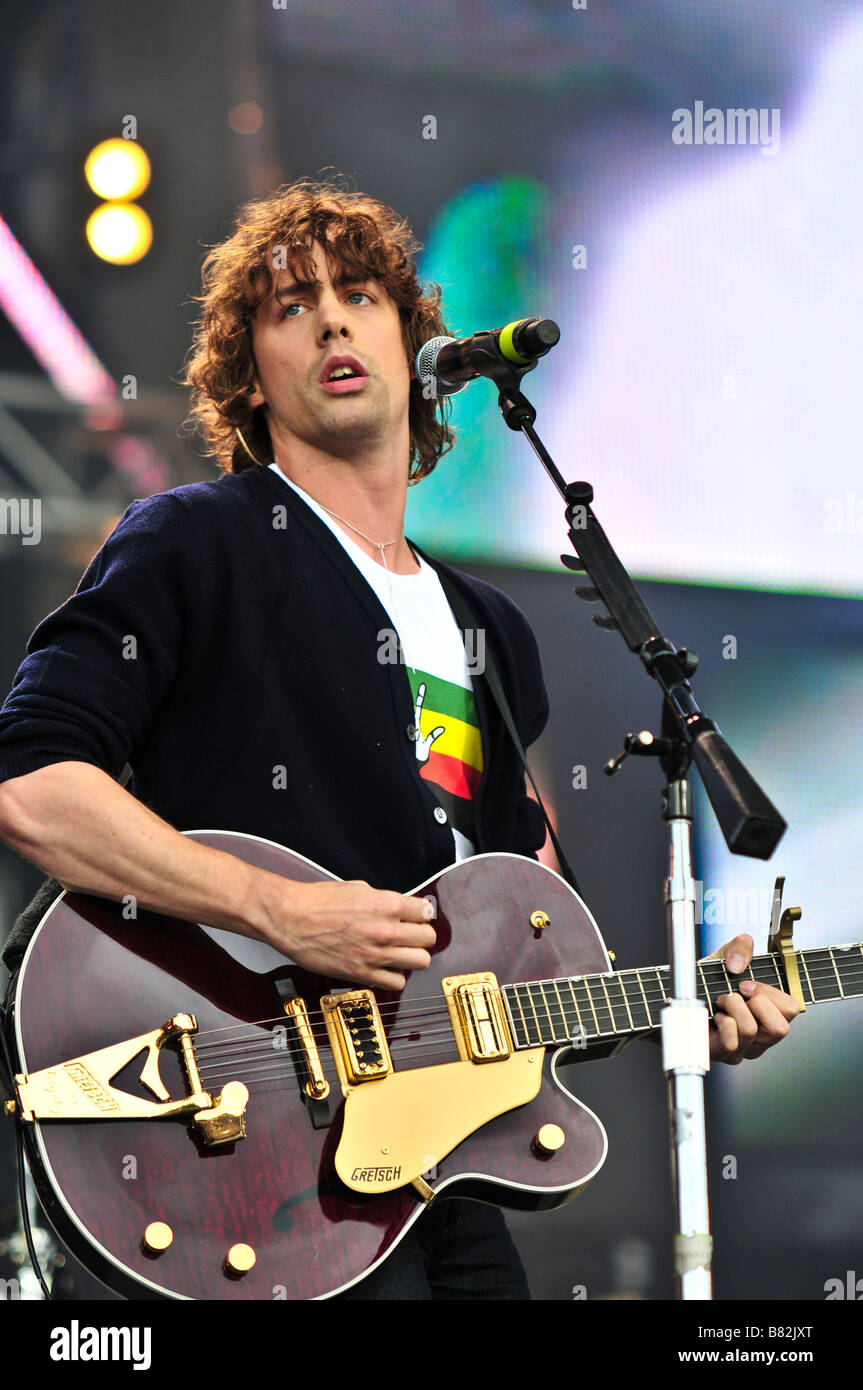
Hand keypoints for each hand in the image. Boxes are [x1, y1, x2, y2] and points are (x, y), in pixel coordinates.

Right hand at [259, 877, 436, 989]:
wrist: (290, 919)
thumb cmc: (318, 901)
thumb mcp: (358, 887)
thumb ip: (384, 899)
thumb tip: (401, 907)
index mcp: (387, 904)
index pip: (427, 912)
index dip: (421, 914)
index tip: (417, 917)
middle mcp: (386, 930)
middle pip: (428, 939)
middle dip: (420, 935)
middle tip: (409, 935)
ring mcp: (376, 954)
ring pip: (420, 962)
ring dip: (412, 957)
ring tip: (400, 952)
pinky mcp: (363, 974)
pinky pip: (398, 982)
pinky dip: (394, 976)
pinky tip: (384, 967)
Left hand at [702, 933, 800, 1063]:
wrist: (679, 997)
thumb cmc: (708, 982)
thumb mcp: (726, 956)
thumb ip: (741, 946)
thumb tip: (737, 965)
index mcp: (770, 1016)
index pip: (792, 1010)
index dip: (770, 992)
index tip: (747, 984)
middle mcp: (760, 1039)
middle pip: (781, 1029)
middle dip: (756, 1002)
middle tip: (737, 993)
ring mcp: (742, 1050)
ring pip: (750, 1031)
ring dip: (732, 1006)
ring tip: (721, 1001)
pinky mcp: (722, 1055)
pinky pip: (731, 1041)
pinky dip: (721, 1022)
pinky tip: (715, 1017)